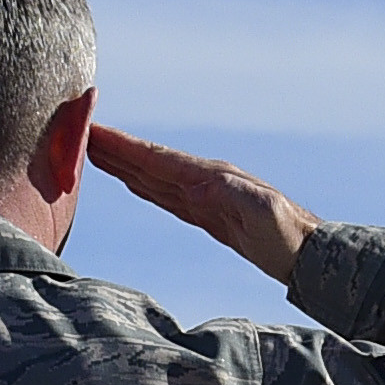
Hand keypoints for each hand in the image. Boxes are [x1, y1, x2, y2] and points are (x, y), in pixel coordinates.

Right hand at [89, 124, 319, 284]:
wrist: (307, 253)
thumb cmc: (288, 233)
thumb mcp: (264, 212)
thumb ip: (236, 195)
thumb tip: (206, 183)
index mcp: (210, 178)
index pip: (158, 159)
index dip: (124, 147)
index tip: (93, 130)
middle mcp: (203, 182)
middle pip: (149, 163)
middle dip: (114, 148)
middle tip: (78, 132)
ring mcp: (204, 198)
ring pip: (154, 177)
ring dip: (124, 164)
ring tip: (93, 151)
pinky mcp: (207, 217)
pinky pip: (167, 197)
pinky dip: (144, 186)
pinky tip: (131, 181)